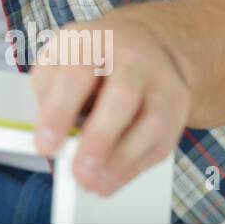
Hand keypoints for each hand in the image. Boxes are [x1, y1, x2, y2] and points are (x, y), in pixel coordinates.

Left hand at [30, 9, 191, 196]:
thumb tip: (48, 134)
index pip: (76, 74)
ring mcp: (161, 80)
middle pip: (122, 98)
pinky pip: (162, 141)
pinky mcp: (178, 104)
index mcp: (94, 40)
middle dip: (99, 141)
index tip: (46, 146)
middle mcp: (132, 57)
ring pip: (151, 124)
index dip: (59, 113)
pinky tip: (113, 178)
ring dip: (121, 161)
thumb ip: (48, 92)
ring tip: (94, 183)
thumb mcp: (59, 58)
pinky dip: (136, 166)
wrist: (143, 41)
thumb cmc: (91, 56)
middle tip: (79, 173)